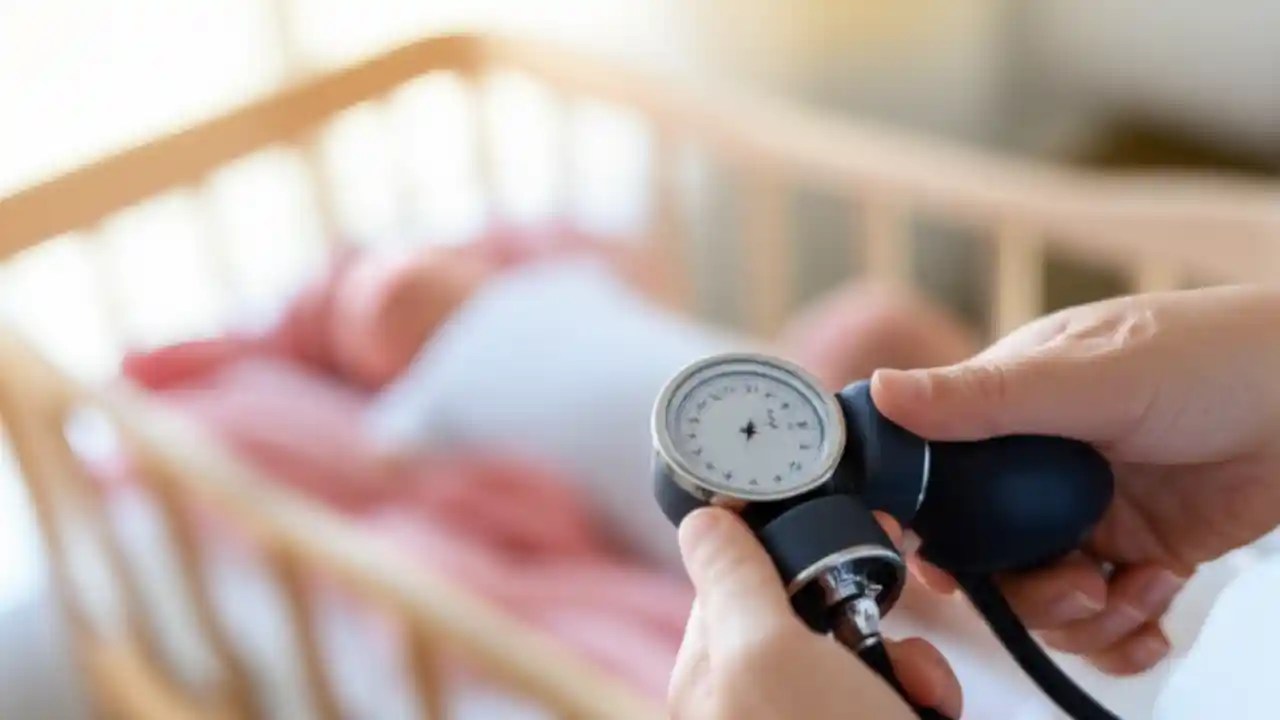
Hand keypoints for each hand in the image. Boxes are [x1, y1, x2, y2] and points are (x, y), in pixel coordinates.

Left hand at [670, 507, 961, 718]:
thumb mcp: (765, 655)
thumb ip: (731, 580)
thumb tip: (700, 517)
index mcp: (711, 676)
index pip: (734, 579)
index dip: (785, 544)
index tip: (839, 524)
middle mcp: (752, 705)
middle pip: (805, 613)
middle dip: (860, 611)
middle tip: (886, 623)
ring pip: (858, 653)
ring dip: (900, 659)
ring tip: (915, 690)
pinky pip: (890, 692)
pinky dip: (917, 696)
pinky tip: (927, 711)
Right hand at [871, 286, 1279, 674]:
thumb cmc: (1210, 358)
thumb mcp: (1090, 375)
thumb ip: (987, 396)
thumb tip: (881, 392)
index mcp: (1006, 413)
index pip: (936, 483)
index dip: (934, 533)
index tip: (949, 569)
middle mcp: (1036, 470)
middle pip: (987, 561)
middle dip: (1027, 593)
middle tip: (1078, 583)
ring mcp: (1086, 515)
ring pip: (1041, 599)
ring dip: (1082, 616)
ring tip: (1137, 588)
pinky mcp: (1137, 554)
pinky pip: (1101, 618)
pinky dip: (1122, 632)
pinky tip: (1156, 610)